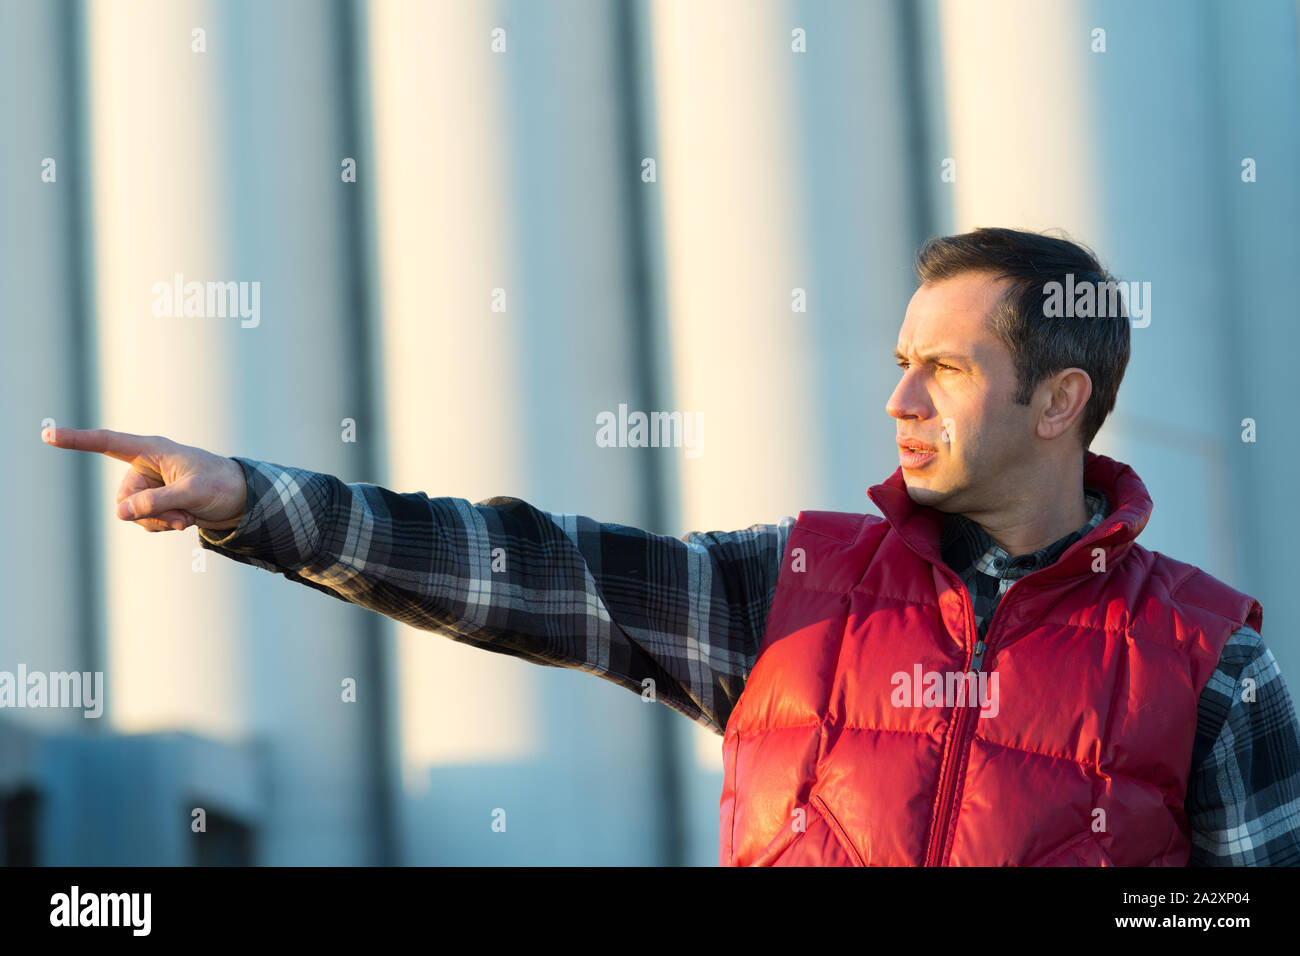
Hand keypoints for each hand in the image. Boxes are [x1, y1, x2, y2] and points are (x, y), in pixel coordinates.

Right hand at [43, 427, 247, 533]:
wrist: (242, 499)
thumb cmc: (222, 485)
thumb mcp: (193, 493)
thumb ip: (157, 502)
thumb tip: (120, 513)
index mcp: (152, 449)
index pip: (107, 443)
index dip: (77, 440)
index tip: (49, 435)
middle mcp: (145, 466)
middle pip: (124, 497)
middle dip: (149, 512)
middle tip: (182, 515)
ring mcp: (148, 486)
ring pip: (132, 514)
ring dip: (160, 521)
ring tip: (187, 515)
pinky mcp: (155, 502)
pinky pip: (144, 522)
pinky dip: (163, 525)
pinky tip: (185, 519)